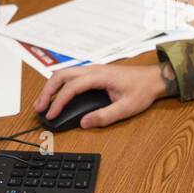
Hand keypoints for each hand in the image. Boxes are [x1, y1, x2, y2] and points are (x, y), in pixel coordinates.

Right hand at [33, 63, 171, 128]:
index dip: (59, 102)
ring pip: (64, 74)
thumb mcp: (126, 108)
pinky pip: (71, 76)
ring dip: (51, 87)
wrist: (154, 79)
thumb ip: (105, 116)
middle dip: (47, 91)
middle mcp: (93, 69)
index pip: (72, 87)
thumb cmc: (142, 90)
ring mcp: (93, 70)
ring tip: (44, 104)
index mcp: (100, 76)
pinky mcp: (94, 74)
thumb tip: (84, 123)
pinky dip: (60, 85)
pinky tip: (57, 96)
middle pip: (61, 75)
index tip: (51, 115)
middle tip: (39, 108)